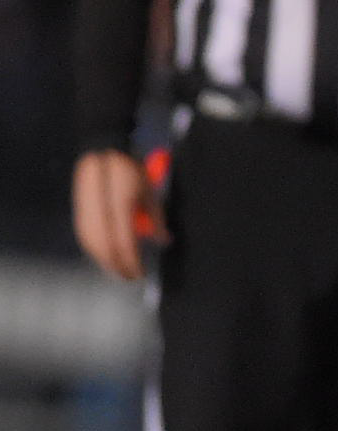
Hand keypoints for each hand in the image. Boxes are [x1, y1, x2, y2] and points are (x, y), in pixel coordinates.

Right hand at [73, 149, 162, 279]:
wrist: (101, 152)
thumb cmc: (130, 171)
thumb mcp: (149, 193)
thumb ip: (156, 220)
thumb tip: (165, 242)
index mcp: (119, 210)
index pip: (125, 246)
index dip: (132, 263)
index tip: (141, 274)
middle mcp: (100, 217)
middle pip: (108, 252)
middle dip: (119, 268)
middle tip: (132, 277)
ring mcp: (86, 217)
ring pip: (95, 249)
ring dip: (107, 263)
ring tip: (120, 271)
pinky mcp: (80, 215)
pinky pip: (87, 241)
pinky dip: (97, 253)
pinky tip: (105, 257)